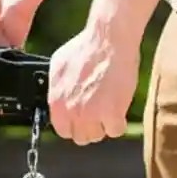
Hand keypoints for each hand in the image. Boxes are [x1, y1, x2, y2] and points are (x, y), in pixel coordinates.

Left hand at [47, 25, 138, 144]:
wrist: (108, 40)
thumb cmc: (86, 47)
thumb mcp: (59, 66)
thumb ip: (56, 88)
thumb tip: (57, 97)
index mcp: (56, 102)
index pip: (62, 130)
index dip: (74, 126)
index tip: (82, 119)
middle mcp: (71, 111)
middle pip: (80, 137)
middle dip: (90, 127)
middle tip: (99, 114)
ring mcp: (90, 114)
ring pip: (97, 136)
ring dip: (104, 126)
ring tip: (109, 109)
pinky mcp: (111, 113)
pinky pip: (115, 131)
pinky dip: (119, 123)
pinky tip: (120, 110)